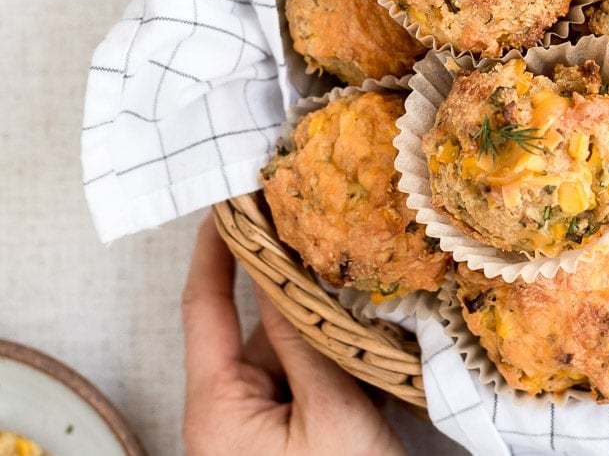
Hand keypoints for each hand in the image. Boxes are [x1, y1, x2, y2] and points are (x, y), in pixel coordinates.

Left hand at [181, 217, 405, 454]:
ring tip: (377, 307)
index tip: (232, 201)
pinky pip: (308, 380)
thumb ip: (305, 339)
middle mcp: (227, 412)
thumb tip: (284, 270)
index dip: (215, 249)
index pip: (203, 307)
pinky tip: (380, 351)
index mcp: (217, 407)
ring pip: (291, 352)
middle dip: (304, 296)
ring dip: (332, 332)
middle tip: (339, 247)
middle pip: (260, 330)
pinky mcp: (286, 434)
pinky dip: (341, 364)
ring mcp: (257, 424)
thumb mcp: (333, 411)